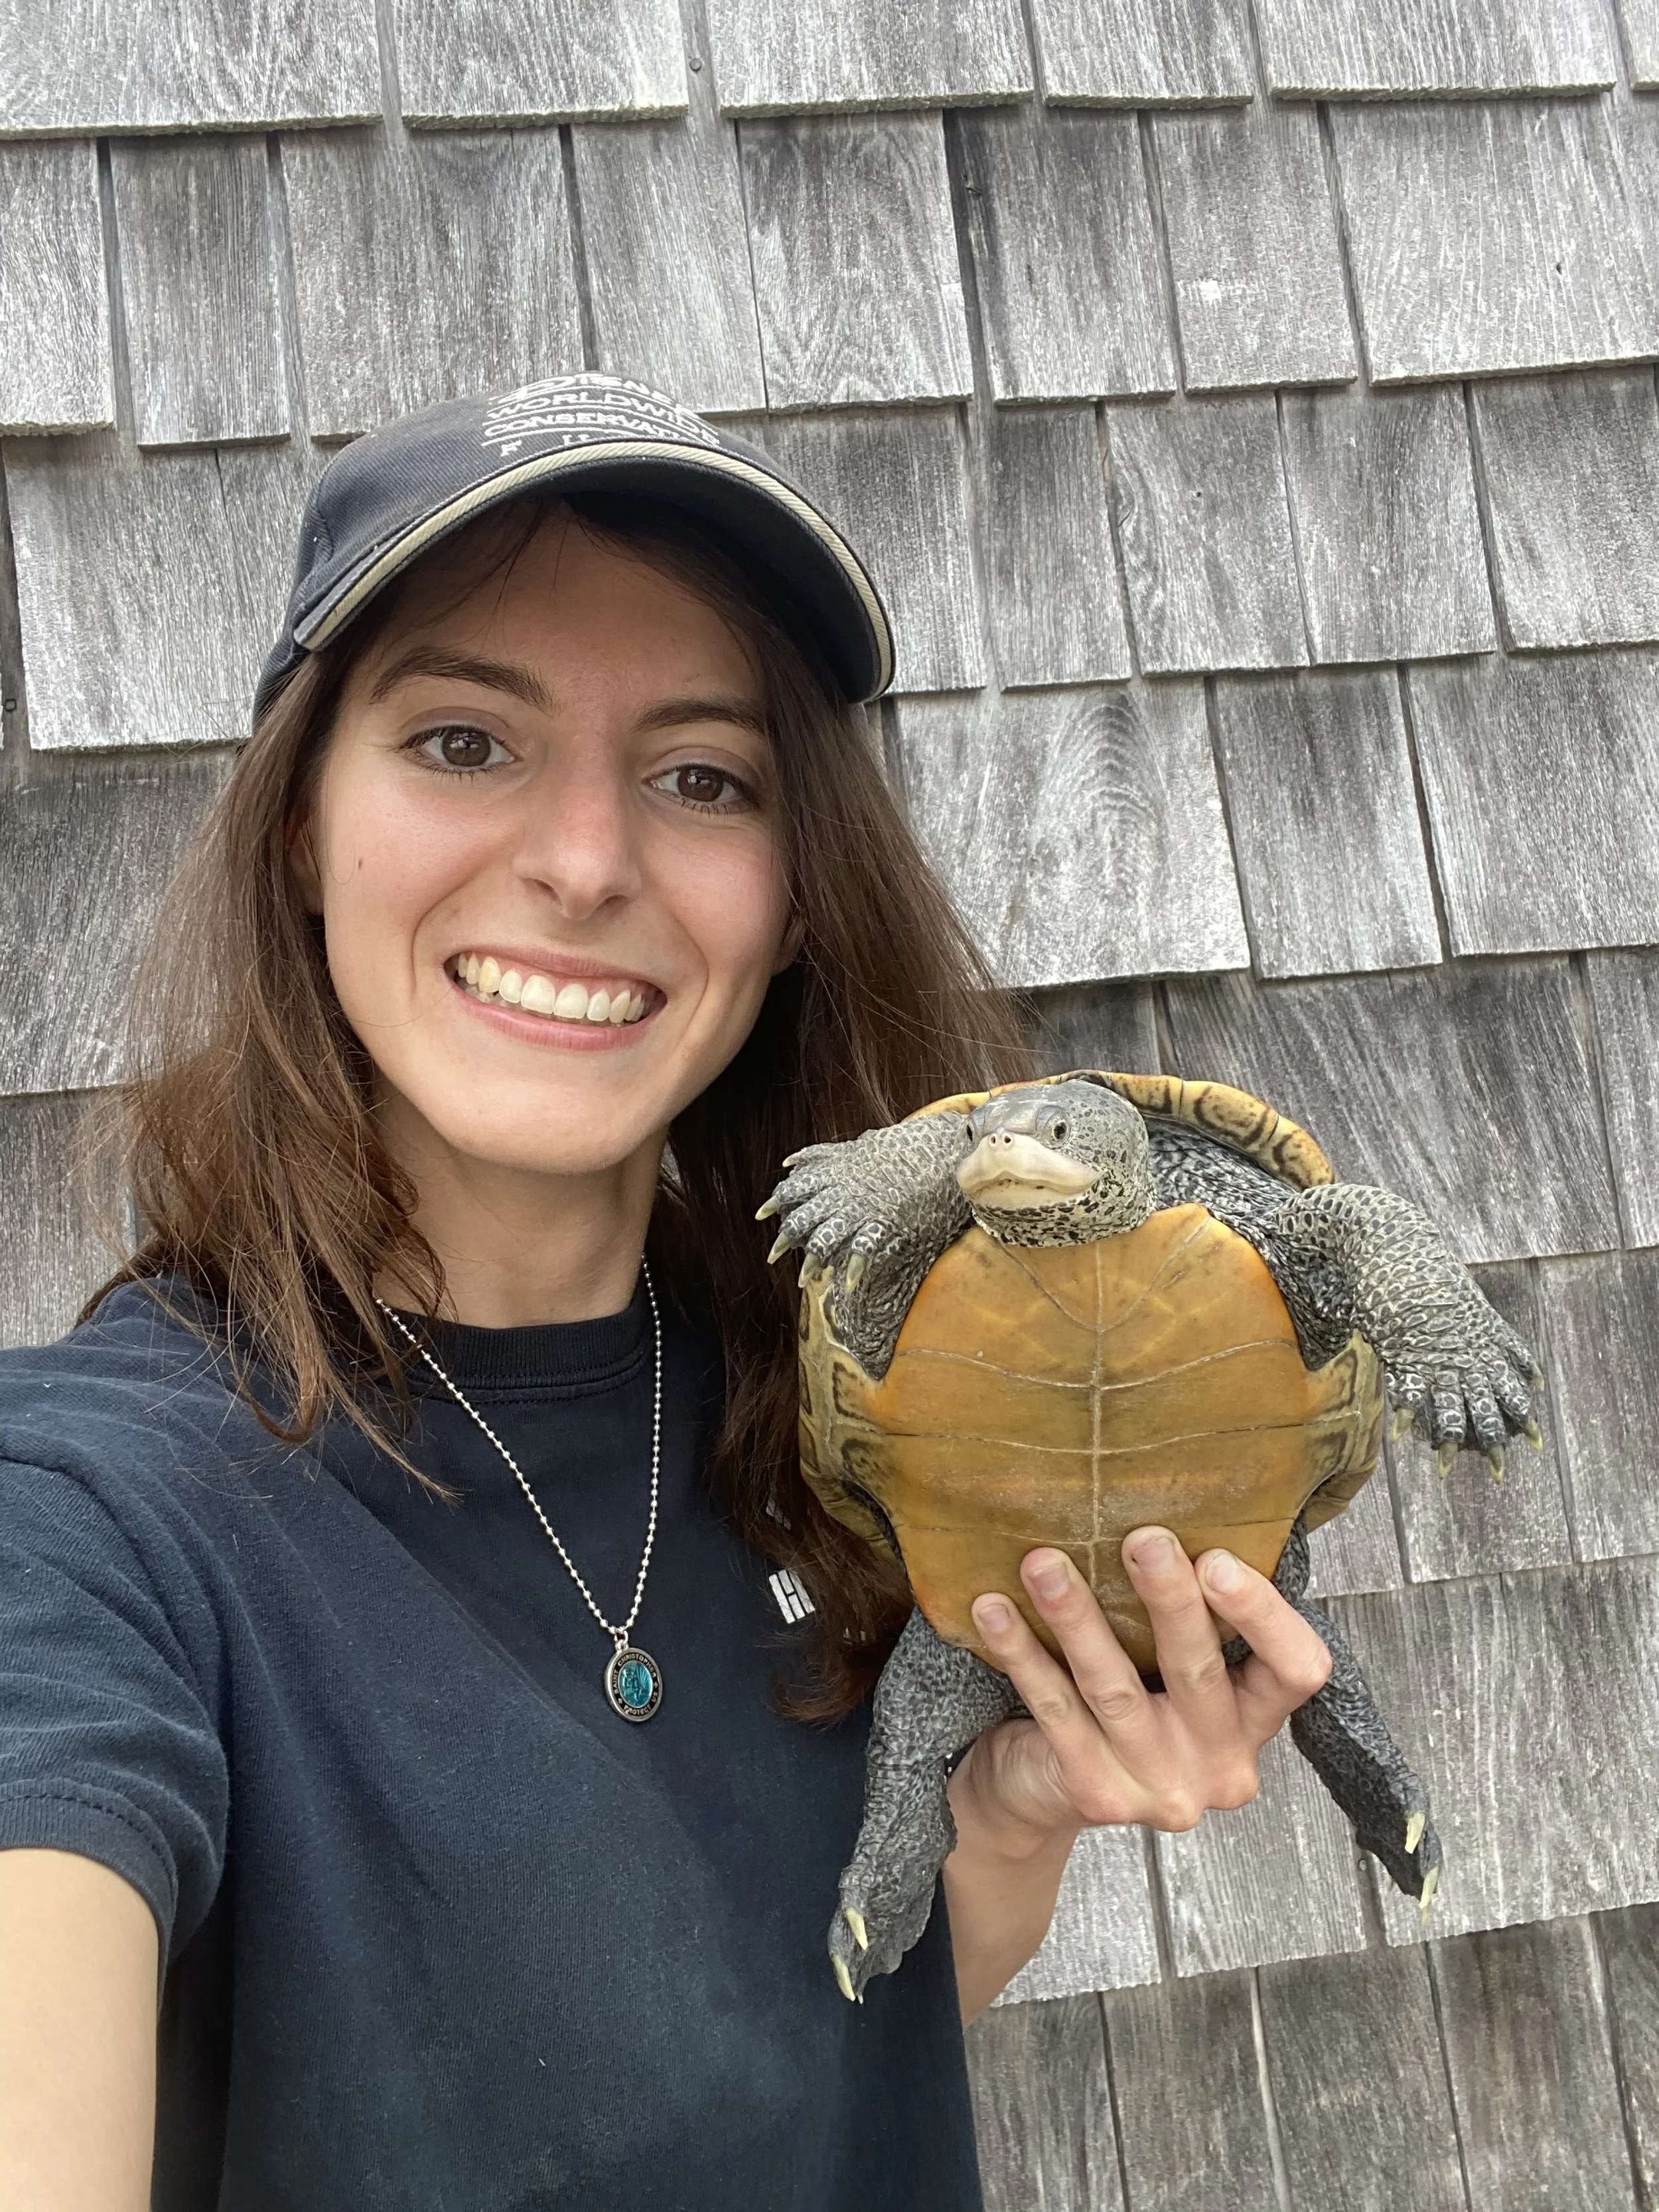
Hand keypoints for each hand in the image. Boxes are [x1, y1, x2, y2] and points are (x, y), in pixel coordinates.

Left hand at [952, 1530, 1333, 1850]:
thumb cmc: (1125, 1703)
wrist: (1041, 1789)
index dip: (1262, 1615)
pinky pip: (1054, 1708)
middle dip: (1170, 1600)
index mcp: (1254, 1718)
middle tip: (1142, 1539)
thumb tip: (1177, 1508)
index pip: (1296, 1668)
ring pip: (1116, 1689)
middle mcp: (1220, 1763)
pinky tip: (993, 1610)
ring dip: (1077, 1617)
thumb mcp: (1173, 1666)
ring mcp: (1159, 1786)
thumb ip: (1192, 1613)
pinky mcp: (1096, 1793)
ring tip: (1043, 1563)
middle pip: (1200, 1671)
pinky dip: (1021, 1653)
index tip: (1215, 1558)